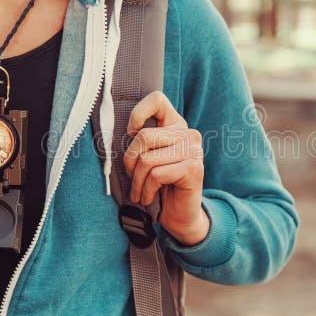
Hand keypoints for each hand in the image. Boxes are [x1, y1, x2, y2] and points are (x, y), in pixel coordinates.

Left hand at [123, 91, 209, 245]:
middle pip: (144, 136)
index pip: (157, 100)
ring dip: (137, 181)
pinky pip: (156, 175)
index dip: (138, 114)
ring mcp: (194, 150)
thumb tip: (122, 131)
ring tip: (139, 192)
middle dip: (130, 162)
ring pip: (147, 159)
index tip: (131, 134)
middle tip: (132, 177)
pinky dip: (146, 190)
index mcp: (176, 125)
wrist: (180, 215)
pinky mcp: (194, 169)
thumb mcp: (148, 158)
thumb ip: (141, 141)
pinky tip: (148, 198)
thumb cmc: (160, 185)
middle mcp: (188, 134)